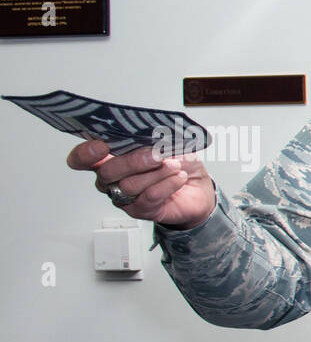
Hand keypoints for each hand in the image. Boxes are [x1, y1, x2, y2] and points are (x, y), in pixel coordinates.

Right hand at [67, 140, 216, 228]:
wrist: (198, 188)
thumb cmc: (178, 163)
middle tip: (156, 155)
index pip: (82, 159)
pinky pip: (149, 198)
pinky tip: (179, 177)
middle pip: (107, 173)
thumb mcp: (167, 143)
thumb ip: (152, 137)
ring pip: (130, 185)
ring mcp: (125, 197)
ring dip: (156, 173)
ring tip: (174, 165)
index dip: (85, 154)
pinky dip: (166, 185)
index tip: (102, 146)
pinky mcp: (143, 211)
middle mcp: (112, 180)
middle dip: (132, 162)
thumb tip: (148, 130)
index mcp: (109, 159)